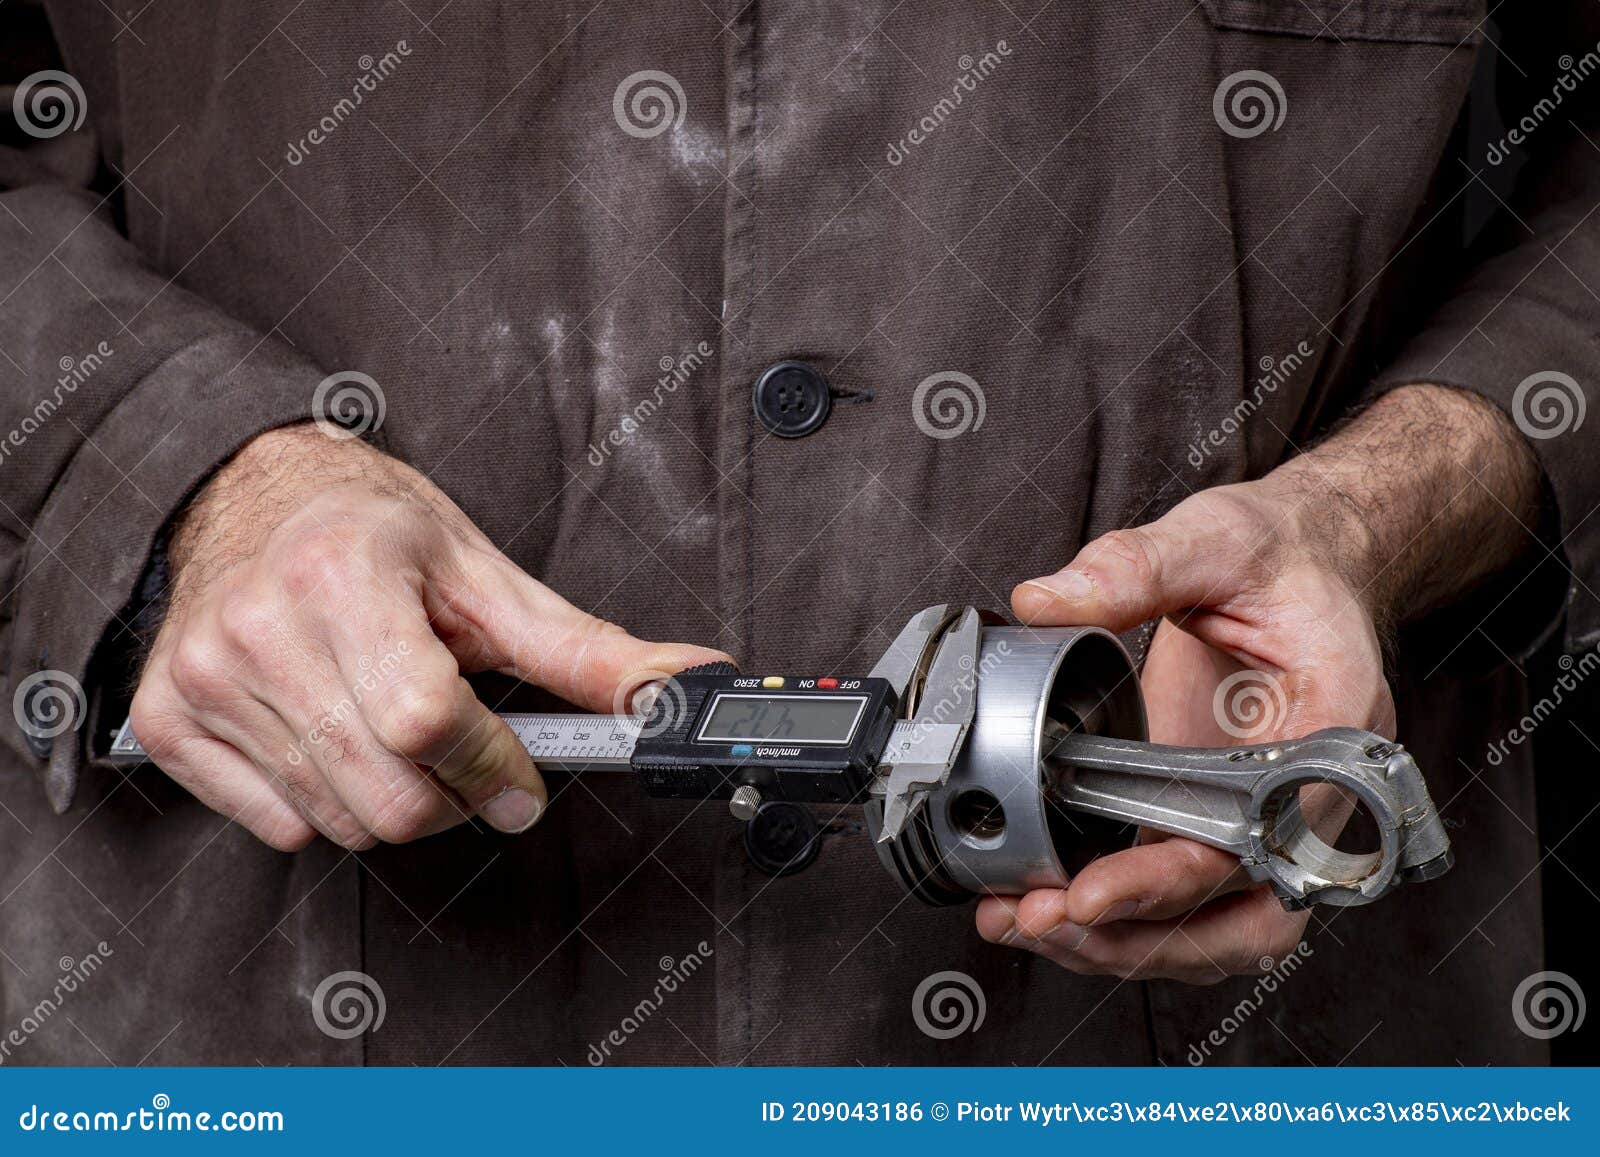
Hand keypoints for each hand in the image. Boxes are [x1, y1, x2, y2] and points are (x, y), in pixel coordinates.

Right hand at [130, 422, 728, 850]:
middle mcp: (262, 629)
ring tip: (400, 734)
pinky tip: (338, 739)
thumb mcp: (484, 575)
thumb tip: (682, 685)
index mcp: (346, 578)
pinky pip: (276, 825)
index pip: (428, 723)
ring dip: (396, 802)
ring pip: (336, 823)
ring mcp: (206, 679)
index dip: (491, 767)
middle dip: (456, 798)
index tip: (520, 777)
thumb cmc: (373, 529)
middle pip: (386, 798)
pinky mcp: (169, 719)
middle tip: (472, 759)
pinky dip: (327, 806)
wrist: (249, 491)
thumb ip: (584, 650)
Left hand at [975, 385, 1540, 982]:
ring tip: (1024, 924)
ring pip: (1218, 934)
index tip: (1089, 893)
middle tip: (1037, 918)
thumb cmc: (1281, 558)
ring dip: (1123, 948)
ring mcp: (1274, 825)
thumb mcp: (1213, 539)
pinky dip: (1121, 923)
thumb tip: (1045, 601)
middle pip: (1246, 921)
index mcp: (1333, 730)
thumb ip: (1134, 567)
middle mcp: (1315, 798)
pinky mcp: (1228, 828)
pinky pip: (1188, 905)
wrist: (1307, 562)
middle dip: (1138, 940)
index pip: (1258, 838)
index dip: (1171, 880)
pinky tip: (1041, 908)